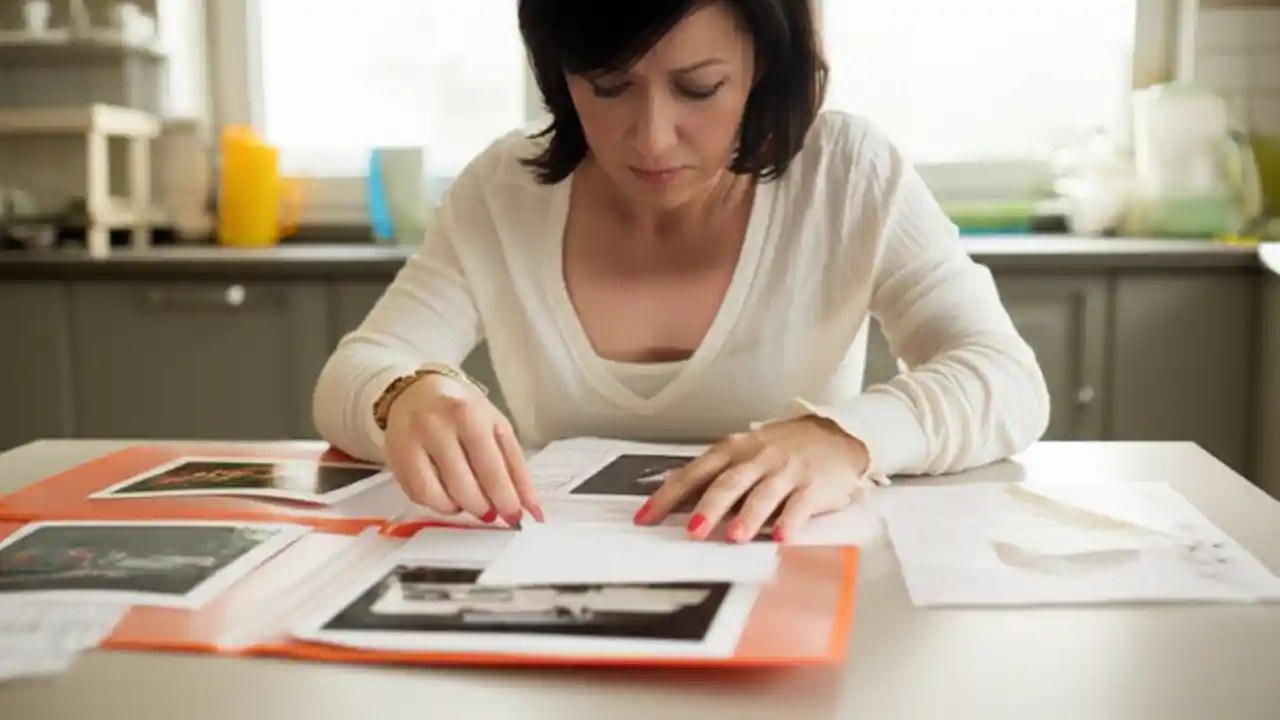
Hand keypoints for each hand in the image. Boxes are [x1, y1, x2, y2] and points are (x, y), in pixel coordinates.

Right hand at [384, 374, 542, 524]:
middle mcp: (436, 428)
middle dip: (485, 507)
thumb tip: (532, 508)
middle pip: (465, 486)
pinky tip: (449, 499)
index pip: (491, 468)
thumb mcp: (496, 427)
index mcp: (469, 415)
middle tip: (494, 513)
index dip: (505, 498)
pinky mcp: (396, 459)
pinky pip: (419, 496)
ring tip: (472, 503)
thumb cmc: (464, 411)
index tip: (516, 516)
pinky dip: (439, 505)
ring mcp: (412, 444)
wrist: (416, 392)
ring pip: (439, 495)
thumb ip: (515, 467)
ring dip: (462, 508)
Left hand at [633, 417, 869, 542]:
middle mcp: (757, 458)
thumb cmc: (783, 449)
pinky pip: (801, 505)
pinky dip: (791, 521)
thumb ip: (714, 475)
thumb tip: (674, 497)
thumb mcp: (744, 453)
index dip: (668, 496)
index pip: (694, 473)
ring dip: (748, 516)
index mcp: (733, 451)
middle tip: (692, 531)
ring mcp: (786, 470)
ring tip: (734, 537)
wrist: (836, 435)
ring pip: (763, 494)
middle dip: (708, 507)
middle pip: (728, 483)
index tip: (646, 518)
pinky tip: (782, 537)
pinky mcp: (814, 485)